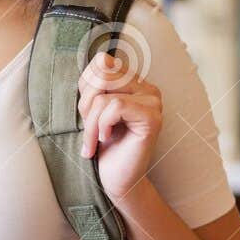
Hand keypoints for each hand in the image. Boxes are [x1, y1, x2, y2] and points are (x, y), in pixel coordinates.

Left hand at [78, 51, 162, 206]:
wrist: (116, 178)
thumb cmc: (103, 146)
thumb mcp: (92, 108)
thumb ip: (95, 84)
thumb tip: (100, 60)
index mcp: (134, 81)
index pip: (102, 62)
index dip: (86, 86)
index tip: (88, 112)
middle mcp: (147, 87)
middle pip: (102, 74)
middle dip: (86, 104)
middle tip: (90, 128)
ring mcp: (153, 101)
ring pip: (105, 95)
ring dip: (91, 122)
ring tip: (95, 139)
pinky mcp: (152, 118)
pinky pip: (115, 107)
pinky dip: (101, 126)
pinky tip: (106, 140)